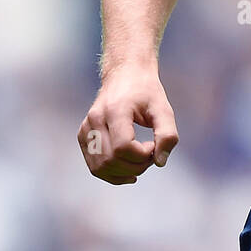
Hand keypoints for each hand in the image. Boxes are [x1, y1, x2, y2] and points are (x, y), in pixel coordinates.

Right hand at [78, 66, 178, 183]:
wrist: (125, 75)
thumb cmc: (147, 93)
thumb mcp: (164, 110)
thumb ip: (167, 135)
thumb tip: (160, 162)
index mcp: (115, 110)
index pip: (124, 147)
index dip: (143, 155)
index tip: (154, 145)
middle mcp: (95, 120)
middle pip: (111, 160)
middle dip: (136, 166)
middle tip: (151, 154)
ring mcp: (85, 129)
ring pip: (100, 168)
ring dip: (124, 173)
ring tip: (141, 161)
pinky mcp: (83, 137)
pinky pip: (95, 166)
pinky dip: (113, 175)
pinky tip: (130, 172)